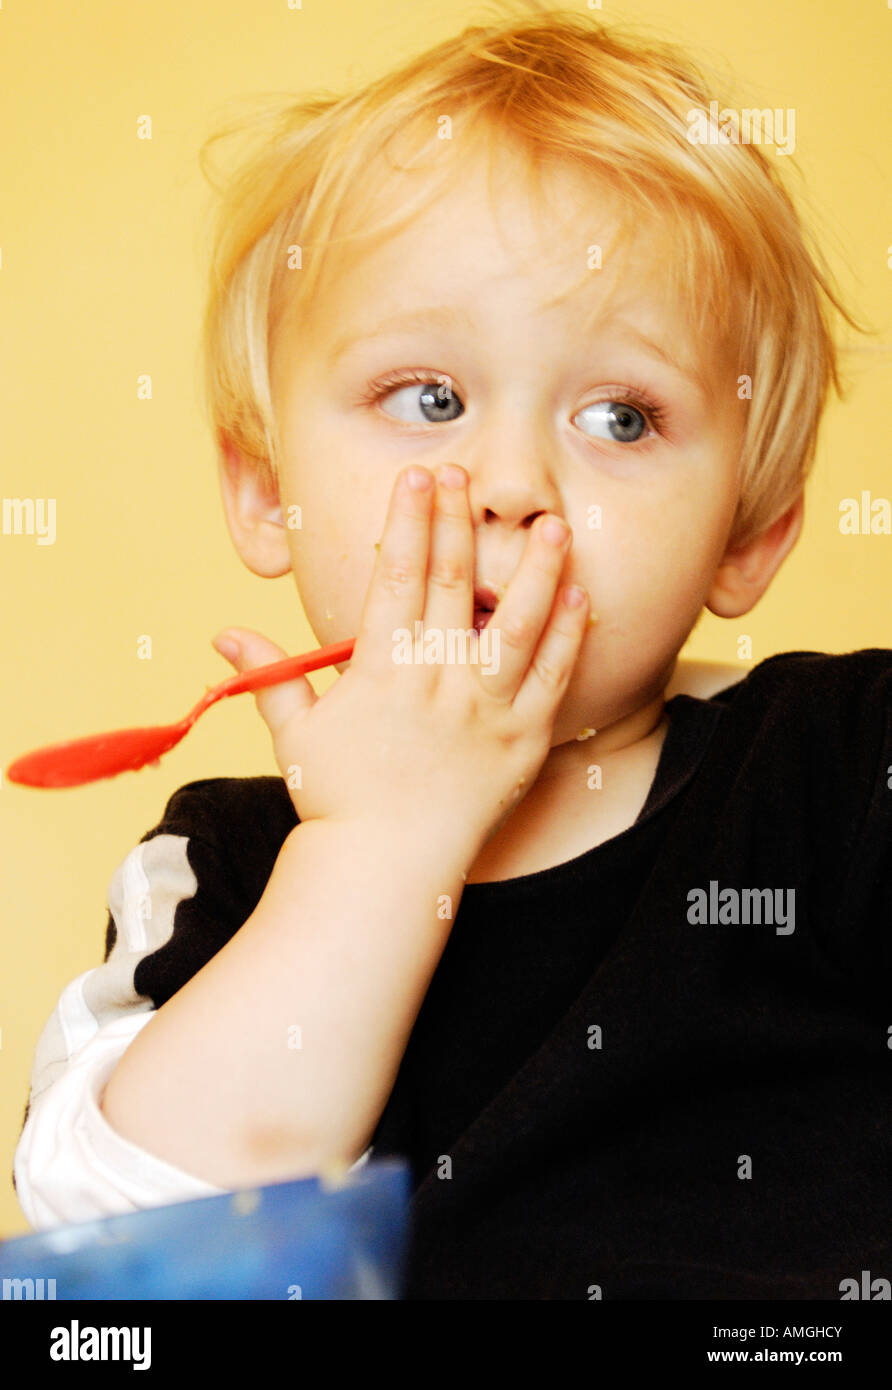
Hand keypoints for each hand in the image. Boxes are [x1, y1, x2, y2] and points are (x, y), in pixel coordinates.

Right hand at [212, 463, 591, 857]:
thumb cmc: (336, 801)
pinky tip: (580, 600)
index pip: (398, 577)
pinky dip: (568, 639)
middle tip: (468, 475)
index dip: (411, 522)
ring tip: (554, 527)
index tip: (419, 477)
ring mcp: (486, 709)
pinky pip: (552, 680)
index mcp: (384, 671)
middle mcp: (439, 680)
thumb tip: (223, 636)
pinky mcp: (523, 740)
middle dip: (460, 523)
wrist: (386, 869)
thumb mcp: (294, 734)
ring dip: (538, 571)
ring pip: (519, 624)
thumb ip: (271, 675)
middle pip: (455, 585)